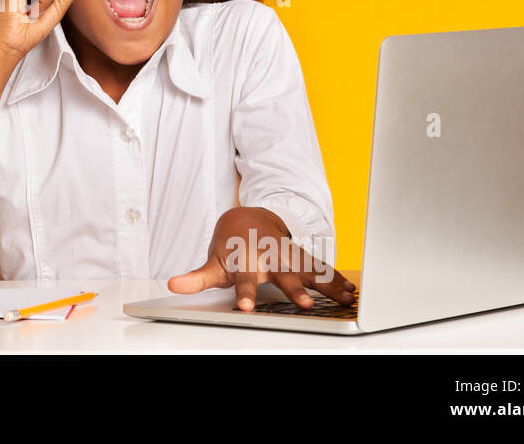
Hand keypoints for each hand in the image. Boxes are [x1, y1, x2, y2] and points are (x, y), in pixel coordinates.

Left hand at [166, 207, 356, 311]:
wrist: (246, 217)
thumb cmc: (229, 246)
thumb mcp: (212, 261)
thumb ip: (196, 277)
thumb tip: (173, 285)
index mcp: (245, 261)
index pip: (243, 280)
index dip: (245, 294)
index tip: (247, 307)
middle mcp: (269, 256)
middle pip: (283, 274)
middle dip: (294, 288)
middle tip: (305, 304)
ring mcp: (287, 254)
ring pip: (307, 269)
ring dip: (325, 283)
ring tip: (342, 298)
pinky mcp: (301, 255)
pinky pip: (320, 266)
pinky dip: (335, 277)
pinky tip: (350, 290)